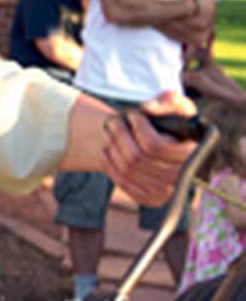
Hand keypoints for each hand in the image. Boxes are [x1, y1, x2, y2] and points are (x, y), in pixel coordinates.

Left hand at [102, 91, 196, 206]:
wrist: (174, 146)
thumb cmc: (177, 123)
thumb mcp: (180, 107)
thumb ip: (169, 101)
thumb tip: (147, 108)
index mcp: (193, 156)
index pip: (155, 146)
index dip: (139, 128)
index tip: (133, 116)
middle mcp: (181, 179)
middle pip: (137, 158)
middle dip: (120, 136)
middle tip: (112, 122)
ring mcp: (166, 193)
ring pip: (128, 170)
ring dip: (113, 148)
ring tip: (108, 134)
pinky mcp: (151, 200)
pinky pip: (124, 183)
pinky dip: (111, 166)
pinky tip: (107, 151)